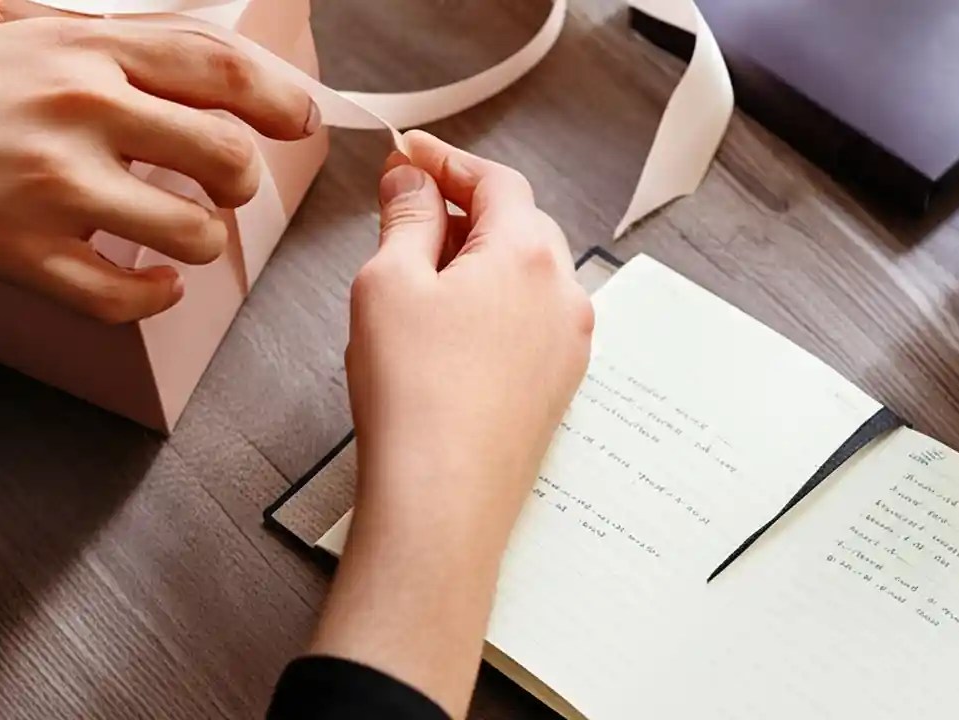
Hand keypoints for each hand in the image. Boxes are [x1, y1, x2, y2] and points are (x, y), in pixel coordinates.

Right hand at [0, 18, 319, 321]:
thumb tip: (210, 83)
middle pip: (225, 157)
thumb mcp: (34, 38)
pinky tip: (153, 283)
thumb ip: (121, 55)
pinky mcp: (27, 255)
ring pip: (193, 236)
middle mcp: (80, 114)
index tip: (299, 121)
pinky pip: (128, 298)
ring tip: (180, 234)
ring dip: (203, 243)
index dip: (278, 98)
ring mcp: (55, 190)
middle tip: (224, 188)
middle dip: (244, 182)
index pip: (219, 69)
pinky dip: (157, 297)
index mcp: (87, 52)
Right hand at [310, 131, 592, 717]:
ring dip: (479, 262)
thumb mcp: (388, 282)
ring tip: (421, 284)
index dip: (446, 161)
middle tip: (405, 219)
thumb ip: (407, 217)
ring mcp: (569, 346)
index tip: (407, 156)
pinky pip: (529, 323)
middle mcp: (564, 294)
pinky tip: (448, 336)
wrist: (443, 501)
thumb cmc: (413, 392)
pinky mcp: (559, 388)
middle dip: (463, 212)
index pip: (495, 180)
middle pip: (518, 224)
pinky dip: (493, 308)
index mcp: (527, 254)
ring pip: (526, 276)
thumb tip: (413, 179)